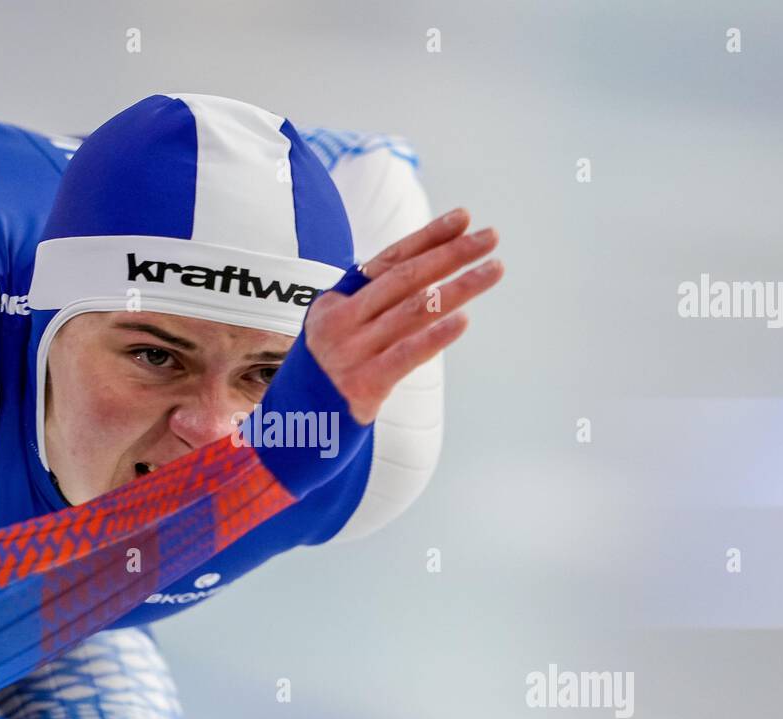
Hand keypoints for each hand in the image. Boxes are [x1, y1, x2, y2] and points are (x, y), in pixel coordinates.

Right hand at [302, 207, 501, 424]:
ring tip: (494, 270)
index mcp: (334, 302)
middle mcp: (340, 322)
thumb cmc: (325, 381)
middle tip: (491, 237)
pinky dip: (435, 336)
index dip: (427, 237)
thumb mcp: (337, 335)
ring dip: (459, 287)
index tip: (463, 217)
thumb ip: (373, 309)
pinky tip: (463, 320)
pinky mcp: (362, 386)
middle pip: (405, 278)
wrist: (288, 435)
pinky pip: (405, 355)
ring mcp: (349, 353)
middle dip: (452, 253)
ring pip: (414, 310)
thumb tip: (427, 279)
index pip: (388, 261)